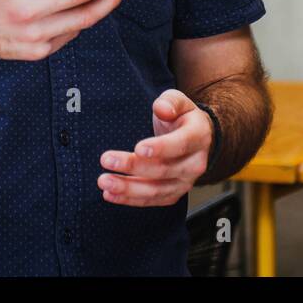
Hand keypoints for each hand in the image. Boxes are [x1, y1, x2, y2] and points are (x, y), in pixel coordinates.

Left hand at [98, 89, 212, 206]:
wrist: (195, 139)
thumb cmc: (182, 117)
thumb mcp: (178, 101)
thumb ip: (170, 101)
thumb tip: (162, 108)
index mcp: (198, 136)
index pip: (180, 144)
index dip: (160, 148)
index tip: (138, 148)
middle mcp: (195, 163)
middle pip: (163, 169)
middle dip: (133, 166)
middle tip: (106, 160)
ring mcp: (185, 182)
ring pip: (156, 190)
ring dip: (128, 188)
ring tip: (104, 182)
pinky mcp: (173, 194)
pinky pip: (151, 200)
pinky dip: (129, 199)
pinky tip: (110, 194)